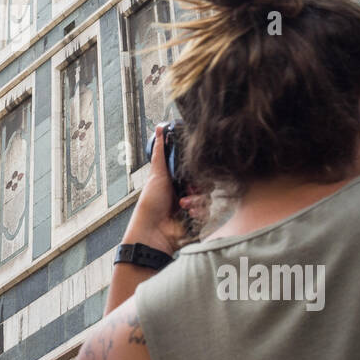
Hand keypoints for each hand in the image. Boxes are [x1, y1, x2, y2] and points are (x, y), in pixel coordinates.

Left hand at [124, 125, 209, 252]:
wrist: (152, 232)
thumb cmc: (150, 204)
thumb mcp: (157, 174)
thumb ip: (161, 152)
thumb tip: (159, 128)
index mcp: (177, 180)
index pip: (196, 170)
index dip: (195, 170)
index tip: (190, 173)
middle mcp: (187, 192)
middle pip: (205, 182)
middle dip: (197, 186)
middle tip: (187, 189)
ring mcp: (193, 206)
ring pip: (208, 197)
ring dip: (196, 200)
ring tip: (183, 204)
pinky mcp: (198, 220)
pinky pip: (208, 211)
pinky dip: (198, 211)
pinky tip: (188, 212)